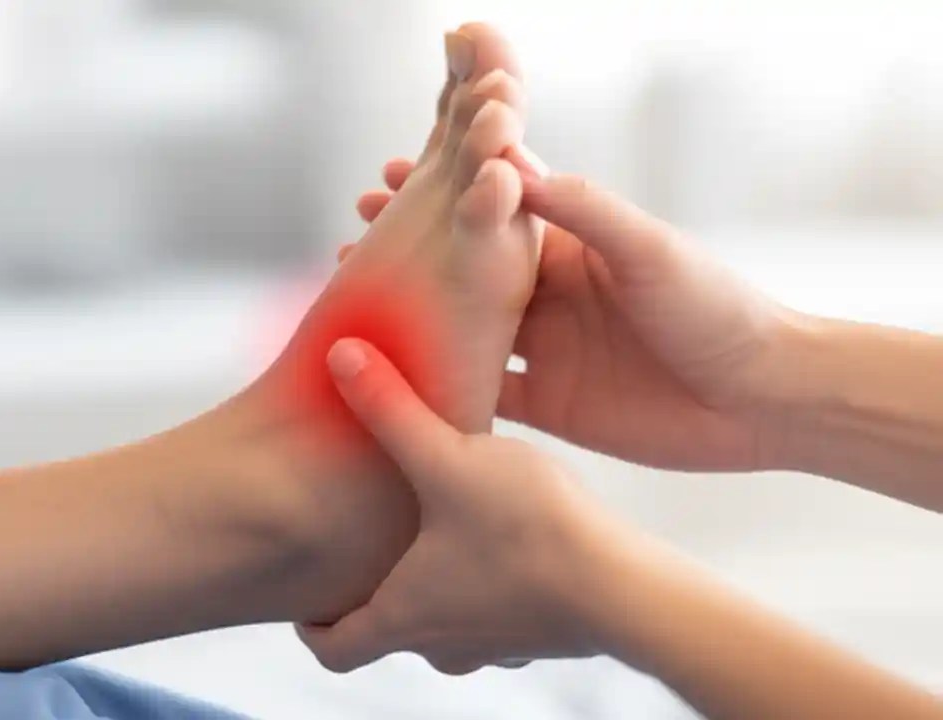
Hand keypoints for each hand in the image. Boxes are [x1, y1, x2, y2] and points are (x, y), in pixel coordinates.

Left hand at [297, 338, 625, 673]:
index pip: (334, 649)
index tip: (307, 600)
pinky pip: (497, 614)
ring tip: (434, 536)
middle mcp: (444, 643)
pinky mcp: (541, 630)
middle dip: (374, 595)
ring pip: (447, 626)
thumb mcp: (449, 459)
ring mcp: (496, 644)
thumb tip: (339, 355)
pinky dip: (485, 585)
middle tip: (365, 551)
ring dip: (435, 590)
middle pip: (389, 634)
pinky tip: (500, 536)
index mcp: (403, 615)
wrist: (626, 587)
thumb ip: (391, 408)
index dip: (311, 626)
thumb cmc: (528, 532)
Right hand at [347, 158, 802, 470]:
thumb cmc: (718, 309)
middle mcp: (551, 297)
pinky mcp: (550, 404)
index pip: (491, 215)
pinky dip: (440, 384)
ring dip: (416, 319)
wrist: (763, 400)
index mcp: (572, 249)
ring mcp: (546, 352)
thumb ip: (584, 211)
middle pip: (464, 271)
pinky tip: (394, 379)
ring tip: (358, 304)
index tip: (387, 179)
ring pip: (463, 331)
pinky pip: (482, 393)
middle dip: (412, 253)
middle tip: (353, 238)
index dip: (441, 197)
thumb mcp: (650, 248)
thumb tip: (511, 168)